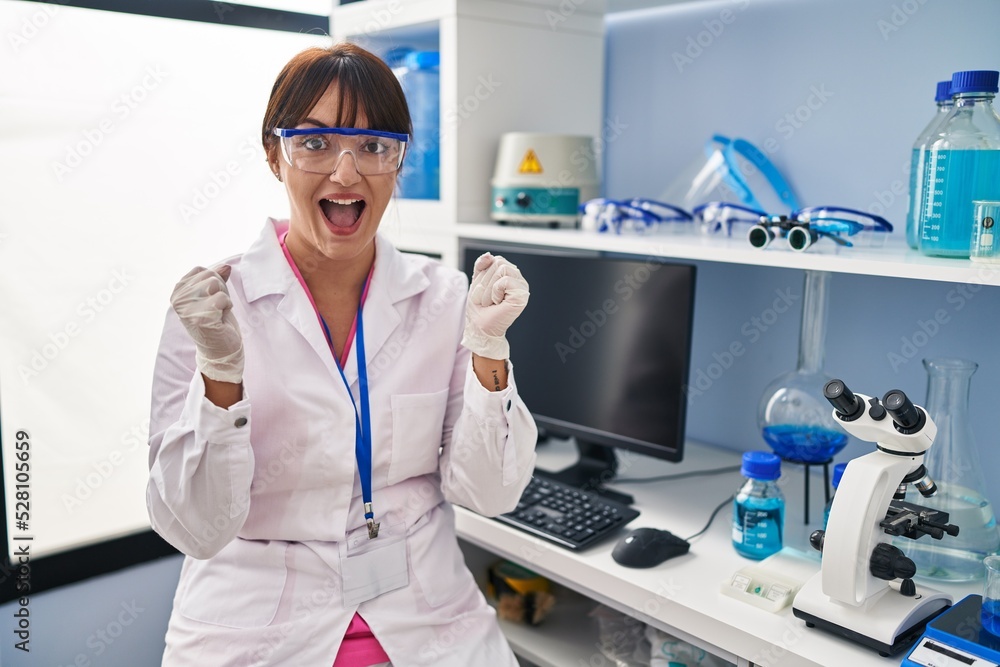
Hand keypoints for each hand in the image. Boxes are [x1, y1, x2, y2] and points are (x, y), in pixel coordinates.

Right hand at [170, 265, 243, 383]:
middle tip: (217, 309)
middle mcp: (177, 299)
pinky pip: (222, 298)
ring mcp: (186, 309)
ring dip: (224, 299)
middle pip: (210, 275)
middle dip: (221, 290)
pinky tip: (220, 319)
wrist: (220, 350)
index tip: (211, 300)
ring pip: (215, 284)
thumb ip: (216, 278)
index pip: (202, 270)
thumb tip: (226, 265)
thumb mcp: (215, 294)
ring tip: (218, 313)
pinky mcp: (199, 318)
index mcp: (177, 291)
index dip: (214, 282)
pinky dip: (227, 307)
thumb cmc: (217, 320)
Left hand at [461, 253, 528, 359]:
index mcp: (510, 275)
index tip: (485, 290)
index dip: (484, 274)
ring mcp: (522, 287)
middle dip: (486, 281)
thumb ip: (481, 266)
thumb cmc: (479, 308)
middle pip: (498, 262)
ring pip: (501, 268)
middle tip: (488, 298)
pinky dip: (495, 292)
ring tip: (493, 301)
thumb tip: (489, 255)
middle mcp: (519, 279)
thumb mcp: (477, 281)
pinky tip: (498, 303)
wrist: (479, 327)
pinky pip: (504, 281)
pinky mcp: (521, 295)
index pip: (495, 259)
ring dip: (489, 287)